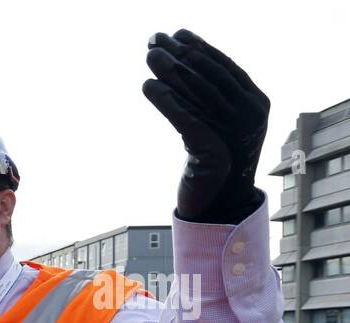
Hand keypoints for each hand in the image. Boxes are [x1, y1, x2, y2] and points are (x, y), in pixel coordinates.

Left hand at [143, 29, 268, 223]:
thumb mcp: (217, 124)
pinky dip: (166, 100)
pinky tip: (148, 86)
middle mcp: (250, 117)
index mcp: (256, 104)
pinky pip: (185, 119)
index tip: (178, 34)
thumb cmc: (214, 164)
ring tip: (149, 54)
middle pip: (209, 77)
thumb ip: (209, 99)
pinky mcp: (211, 151)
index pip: (225, 68)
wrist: (218, 207)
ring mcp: (234, 134)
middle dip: (180, 55)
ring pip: (197, 94)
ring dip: (170, 71)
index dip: (201, 48)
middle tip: (154, 39)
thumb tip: (185, 66)